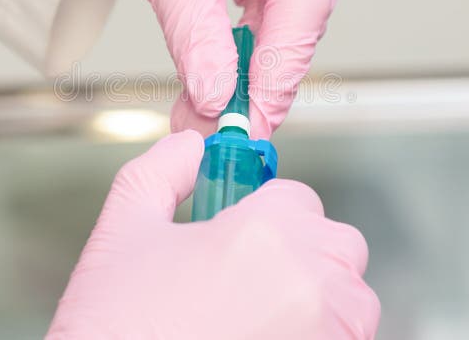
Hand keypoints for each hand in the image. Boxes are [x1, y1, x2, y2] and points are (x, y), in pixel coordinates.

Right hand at [45, 131, 378, 338]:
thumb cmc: (115, 327)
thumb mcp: (123, 230)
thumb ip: (159, 172)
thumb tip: (187, 147)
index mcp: (263, 232)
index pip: (298, 197)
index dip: (267, 212)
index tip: (244, 234)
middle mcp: (308, 281)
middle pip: (338, 245)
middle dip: (304, 253)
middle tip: (253, 279)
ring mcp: (326, 335)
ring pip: (353, 301)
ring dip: (324, 302)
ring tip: (263, 318)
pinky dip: (323, 338)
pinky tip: (270, 339)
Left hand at [73, 0, 345, 138]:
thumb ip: (196, 35)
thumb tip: (216, 98)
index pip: (306, 0)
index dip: (282, 66)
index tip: (257, 116)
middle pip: (297, 14)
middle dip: (262, 74)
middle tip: (235, 127)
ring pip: (274, 20)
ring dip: (243, 67)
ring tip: (211, 114)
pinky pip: (251, 11)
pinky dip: (229, 47)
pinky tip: (211, 81)